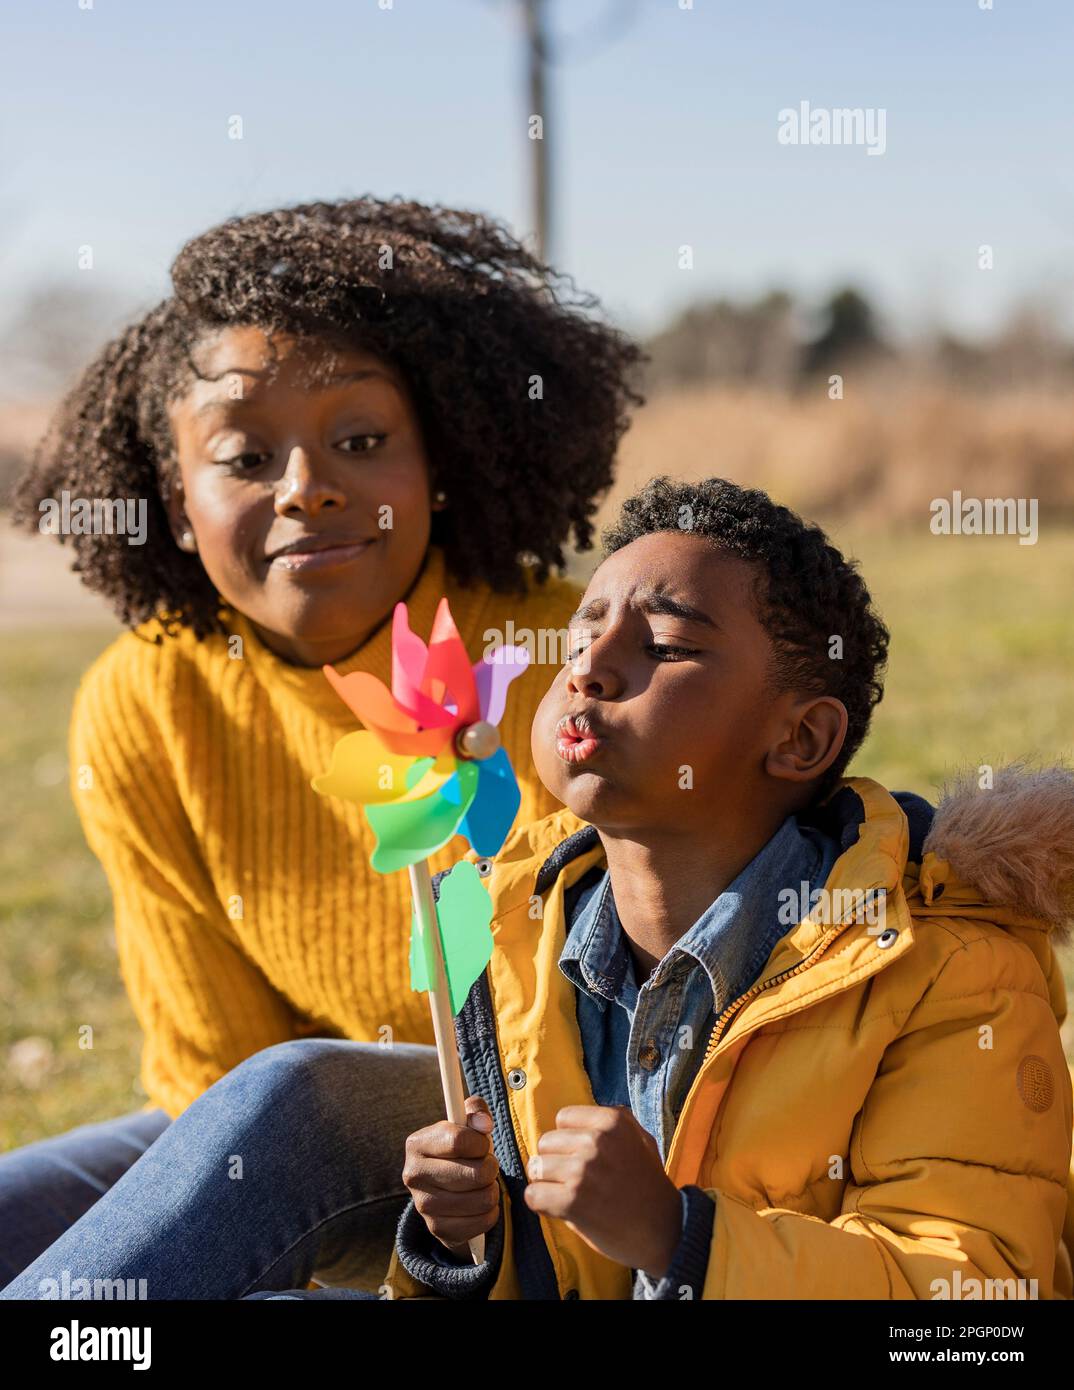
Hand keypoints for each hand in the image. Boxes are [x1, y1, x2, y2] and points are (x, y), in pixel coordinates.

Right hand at [402, 1094, 500, 1257]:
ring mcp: (424, 1205)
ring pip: (482, 1198)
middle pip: (475, 1173)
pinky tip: (481, 1204)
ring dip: (492, 1190)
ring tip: (484, 1184)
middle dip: (491, 1168)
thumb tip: (484, 1123)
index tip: (482, 1145)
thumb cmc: (459, 1151)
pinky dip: (491, 1212)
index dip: (480, 1142)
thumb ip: (476, 1111)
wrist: (444, 1192)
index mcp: (416, 1144)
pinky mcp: (438, 1229)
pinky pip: (483, 1221)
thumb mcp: (465, 1125)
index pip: (458, 1140)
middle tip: (487, 1167)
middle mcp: (413, 1175)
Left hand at [523, 1105, 681, 1277]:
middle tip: (577, 1180)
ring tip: (570, 1195)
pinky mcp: (572, 1201)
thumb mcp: (641, 1140)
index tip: (581, 1157)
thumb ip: (610, 1123)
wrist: (665, 1231)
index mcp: (613, 1121)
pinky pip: (532, 1195)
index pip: (563, 1118)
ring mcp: (583, 1170)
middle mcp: (596, 1141)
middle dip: (556, 1161)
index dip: (569, 1139)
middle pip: (546, 1142)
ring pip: (536, 1168)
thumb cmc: (648, 1186)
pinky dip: (541, 1205)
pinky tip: (560, 1209)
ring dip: (548, 1183)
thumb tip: (573, 1120)